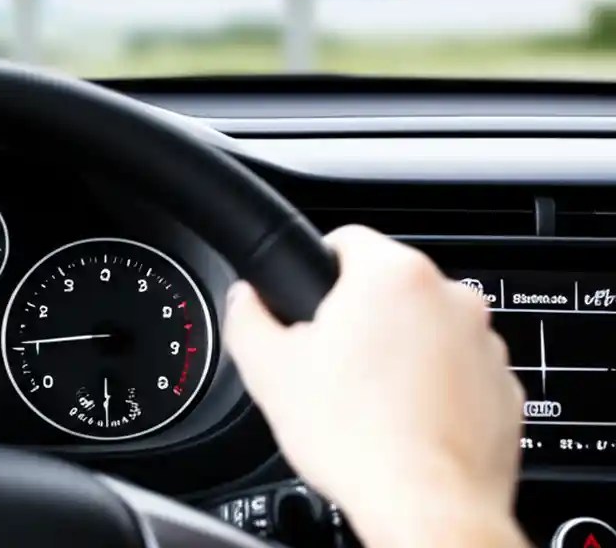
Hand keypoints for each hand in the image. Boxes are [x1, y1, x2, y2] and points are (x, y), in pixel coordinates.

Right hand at [225, 226, 527, 547]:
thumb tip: (244, 300)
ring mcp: (485, 343)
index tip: (306, 306)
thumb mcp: (268, 369)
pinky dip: (433, 389)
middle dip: (358, 320)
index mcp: (392, 275)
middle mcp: (450, 298)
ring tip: (366, 402)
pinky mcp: (503, 387)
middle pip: (388, 289)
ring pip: (426, 331)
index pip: (345, 241)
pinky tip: (401, 423)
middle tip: (328, 366)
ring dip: (399, 353)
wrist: (425, 506)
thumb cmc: (356, 438)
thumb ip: (247, 316)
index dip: (315, 271)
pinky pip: (458, 373)